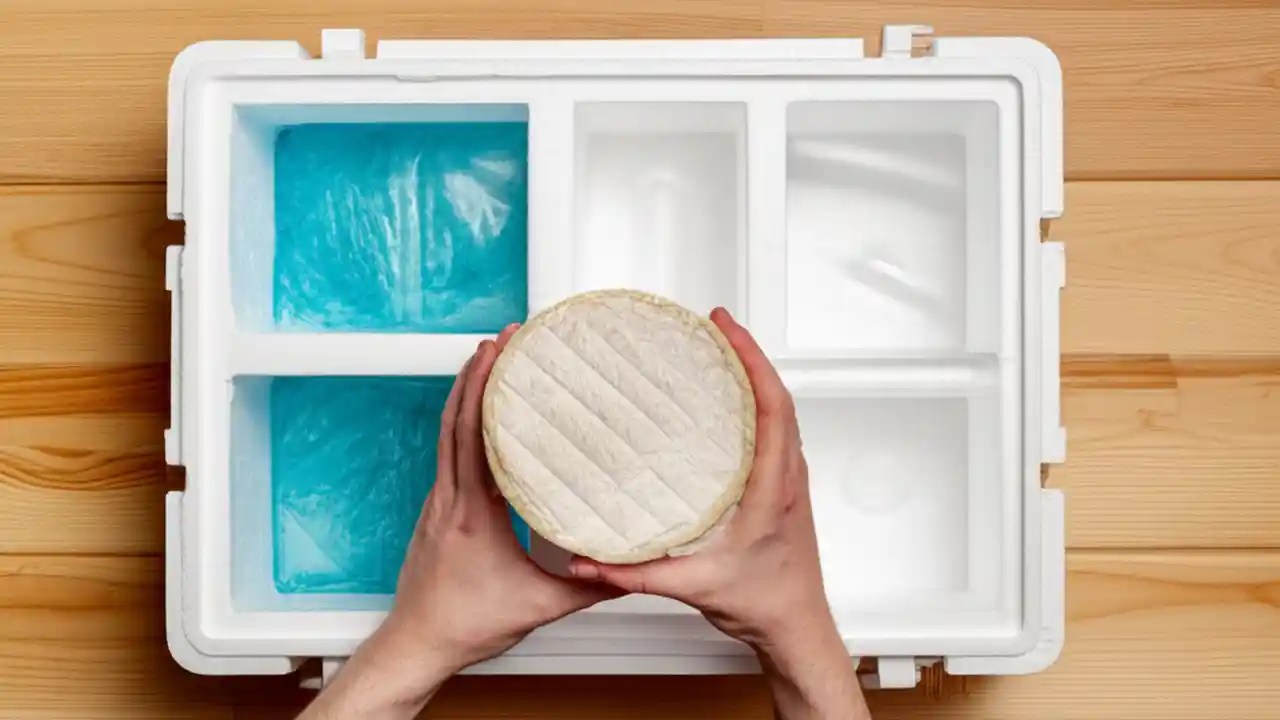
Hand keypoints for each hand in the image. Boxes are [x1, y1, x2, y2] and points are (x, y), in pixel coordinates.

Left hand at [301, 326, 615, 718]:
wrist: (418, 644)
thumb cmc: (465, 624)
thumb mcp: (538, 605)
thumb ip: (588, 585)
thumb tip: (628, 565)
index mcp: (472, 512)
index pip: (473, 435)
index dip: (485, 388)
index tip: (499, 352)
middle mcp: (449, 499)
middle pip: (455, 420)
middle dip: (476, 374)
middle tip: (499, 339)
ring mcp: (439, 503)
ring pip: (446, 435)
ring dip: (465, 395)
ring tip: (486, 362)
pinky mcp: (438, 512)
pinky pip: (448, 456)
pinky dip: (461, 425)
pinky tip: (480, 421)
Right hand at [569, 308, 869, 718]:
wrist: (796, 628)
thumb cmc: (763, 606)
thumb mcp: (693, 587)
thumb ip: (634, 575)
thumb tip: (586, 562)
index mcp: (772, 491)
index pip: (772, 408)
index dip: (751, 361)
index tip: (727, 331)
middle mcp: (788, 478)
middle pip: (778, 396)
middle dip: (749, 353)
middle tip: (716, 324)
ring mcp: (791, 481)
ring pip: (782, 411)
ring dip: (756, 375)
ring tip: (723, 350)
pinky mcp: (786, 488)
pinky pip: (777, 430)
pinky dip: (759, 401)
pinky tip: (733, 400)